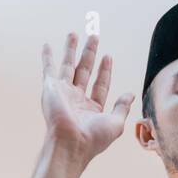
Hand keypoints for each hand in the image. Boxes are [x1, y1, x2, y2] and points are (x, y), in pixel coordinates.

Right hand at [41, 32, 134, 161]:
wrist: (70, 144)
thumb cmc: (93, 139)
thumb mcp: (116, 123)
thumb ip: (122, 107)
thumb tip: (130, 94)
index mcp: (91, 108)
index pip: (100, 84)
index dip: (105, 70)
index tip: (108, 56)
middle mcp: (76, 99)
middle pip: (84, 70)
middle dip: (89, 53)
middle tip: (94, 36)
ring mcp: (63, 93)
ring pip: (68, 66)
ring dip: (71, 50)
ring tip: (74, 33)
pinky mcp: (51, 89)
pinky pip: (49, 69)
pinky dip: (47, 58)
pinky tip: (47, 46)